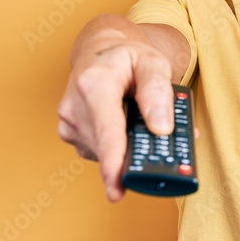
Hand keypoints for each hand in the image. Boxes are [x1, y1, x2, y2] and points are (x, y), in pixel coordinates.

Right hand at [57, 26, 174, 201]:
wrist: (100, 51)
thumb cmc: (126, 57)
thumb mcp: (152, 61)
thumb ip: (159, 92)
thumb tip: (161, 129)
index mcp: (94, 85)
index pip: (106, 131)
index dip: (113, 163)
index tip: (117, 189)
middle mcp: (74, 107)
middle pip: (109, 148)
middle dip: (139, 157)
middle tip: (169, 156)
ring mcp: (70, 125)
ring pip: (107, 154)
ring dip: (131, 150)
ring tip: (149, 127)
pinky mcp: (72, 136)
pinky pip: (102, 152)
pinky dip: (120, 148)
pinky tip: (131, 132)